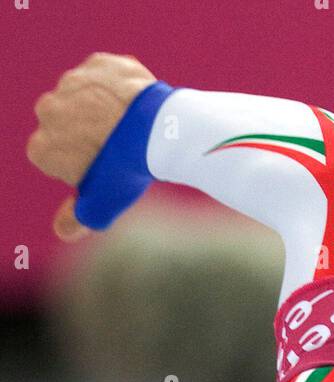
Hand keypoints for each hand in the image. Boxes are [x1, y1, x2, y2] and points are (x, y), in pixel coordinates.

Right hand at [26, 52, 156, 240]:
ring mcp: (72, 82)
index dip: (79, 168)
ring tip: (131, 129)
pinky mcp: (99, 63)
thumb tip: (62, 232)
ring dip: (103, 111)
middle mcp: (47, 110)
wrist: (156, 129)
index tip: (101, 172)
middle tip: (118, 150)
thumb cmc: (125, 170)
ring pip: (86, 100)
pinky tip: (138, 108)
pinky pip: (107, 77)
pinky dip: (120, 90)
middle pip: (67, 127)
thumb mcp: (102, 205)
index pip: (55, 160)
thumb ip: (78, 220)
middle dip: (86, 137)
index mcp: (42, 146)